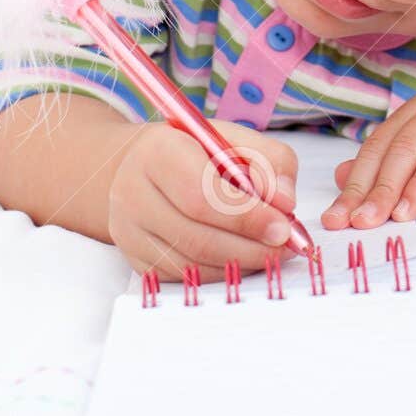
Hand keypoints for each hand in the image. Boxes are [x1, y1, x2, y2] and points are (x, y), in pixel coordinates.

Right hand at [108, 121, 299, 279]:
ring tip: (271, 253)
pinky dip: (222, 272)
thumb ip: (269, 160)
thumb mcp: (234, 139)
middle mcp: (133, 193)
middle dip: (250, 247)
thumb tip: (285, 201)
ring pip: (192, 263)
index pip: (201, 195)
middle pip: (197, 236)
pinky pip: (185, 276)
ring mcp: (130, 231)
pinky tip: (243, 258)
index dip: (246, 216)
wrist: (140, 166)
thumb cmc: (193, 151)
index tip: (282, 226)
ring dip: (240, 264)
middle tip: (285, 247)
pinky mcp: (136, 259)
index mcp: (159, 153)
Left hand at [321, 93, 415, 229]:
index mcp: (413, 114)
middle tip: (349, 223)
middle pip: (386, 149)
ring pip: (408, 151)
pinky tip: (406, 211)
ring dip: (387, 190)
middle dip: (364, 190)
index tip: (334, 219)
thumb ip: (389, 177)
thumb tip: (340, 177)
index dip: (353, 184)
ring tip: (372, 221)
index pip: (374, 149)